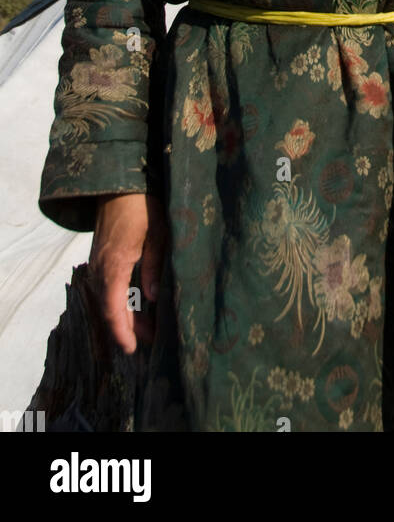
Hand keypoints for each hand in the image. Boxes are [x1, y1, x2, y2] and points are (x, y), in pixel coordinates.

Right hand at [89, 192, 166, 354]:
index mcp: (114, 264)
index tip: (133, 349)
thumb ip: (153, 266)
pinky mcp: (100, 256)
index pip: (113, 308)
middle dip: (127, 327)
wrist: (119, 182)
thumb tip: (152, 299)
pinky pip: (106, 287)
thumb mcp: (158, 234)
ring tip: (146, 328)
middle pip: (109, 308)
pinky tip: (136, 304)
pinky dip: (119, 300)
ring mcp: (97, 262)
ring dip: (124, 314)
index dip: (122, 331)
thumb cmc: (142, 205)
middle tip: (149, 342)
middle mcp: (100, 267)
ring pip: (107, 299)